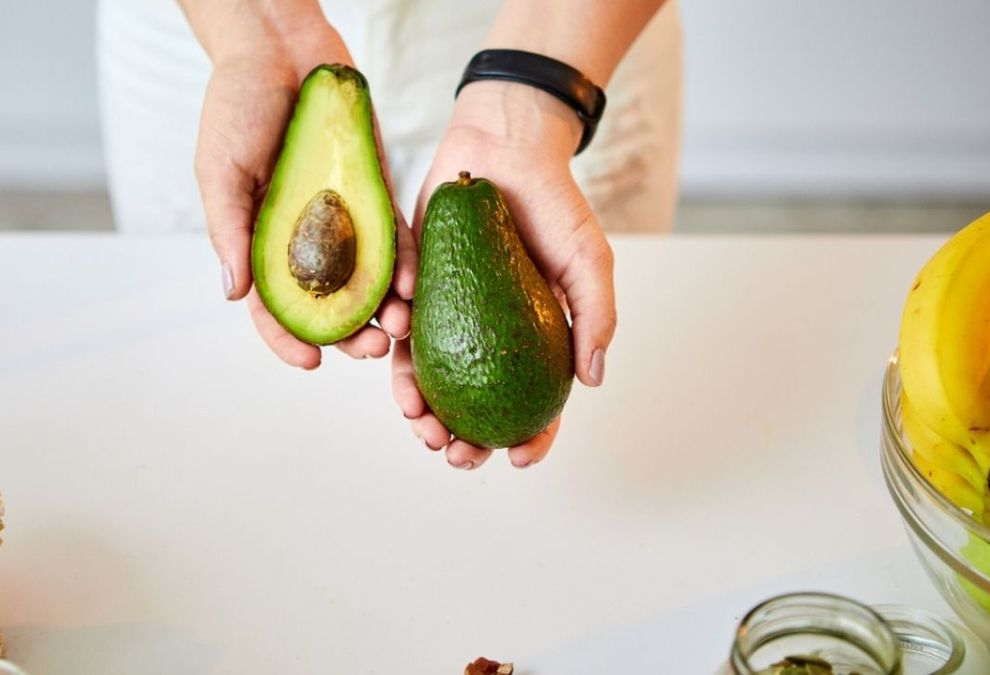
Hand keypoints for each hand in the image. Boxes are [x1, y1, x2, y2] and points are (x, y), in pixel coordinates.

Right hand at [190, 8, 414, 367]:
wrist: (281, 47)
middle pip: (329, 305)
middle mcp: (304, 240)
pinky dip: (407, 264)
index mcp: (260, 243)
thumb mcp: (219, 167)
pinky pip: (395, 238)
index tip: (310, 363)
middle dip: (350, 335)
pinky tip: (418, 284)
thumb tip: (233, 294)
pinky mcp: (375, 193)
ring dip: (385, 310)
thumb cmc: (238, 104)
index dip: (288, 340)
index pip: (274, 308)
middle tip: (371, 350)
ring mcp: (343, 219)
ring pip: (368, 282)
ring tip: (400, 327)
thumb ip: (227, 228)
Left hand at [393, 81, 616, 468]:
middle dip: (462, 443)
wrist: (501, 148)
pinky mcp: (413, 292)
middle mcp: (488, 337)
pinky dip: (394, 354)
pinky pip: (397, 334)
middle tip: (455, 456)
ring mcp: (449, 318)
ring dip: (421, 412)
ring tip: (419, 421)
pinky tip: (396, 363)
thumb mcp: (589, 259)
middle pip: (475, 407)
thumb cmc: (553, 203)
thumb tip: (592, 381)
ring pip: (430, 381)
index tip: (519, 458)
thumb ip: (595, 316)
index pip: (535, 405)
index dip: (532, 439)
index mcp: (534, 341)